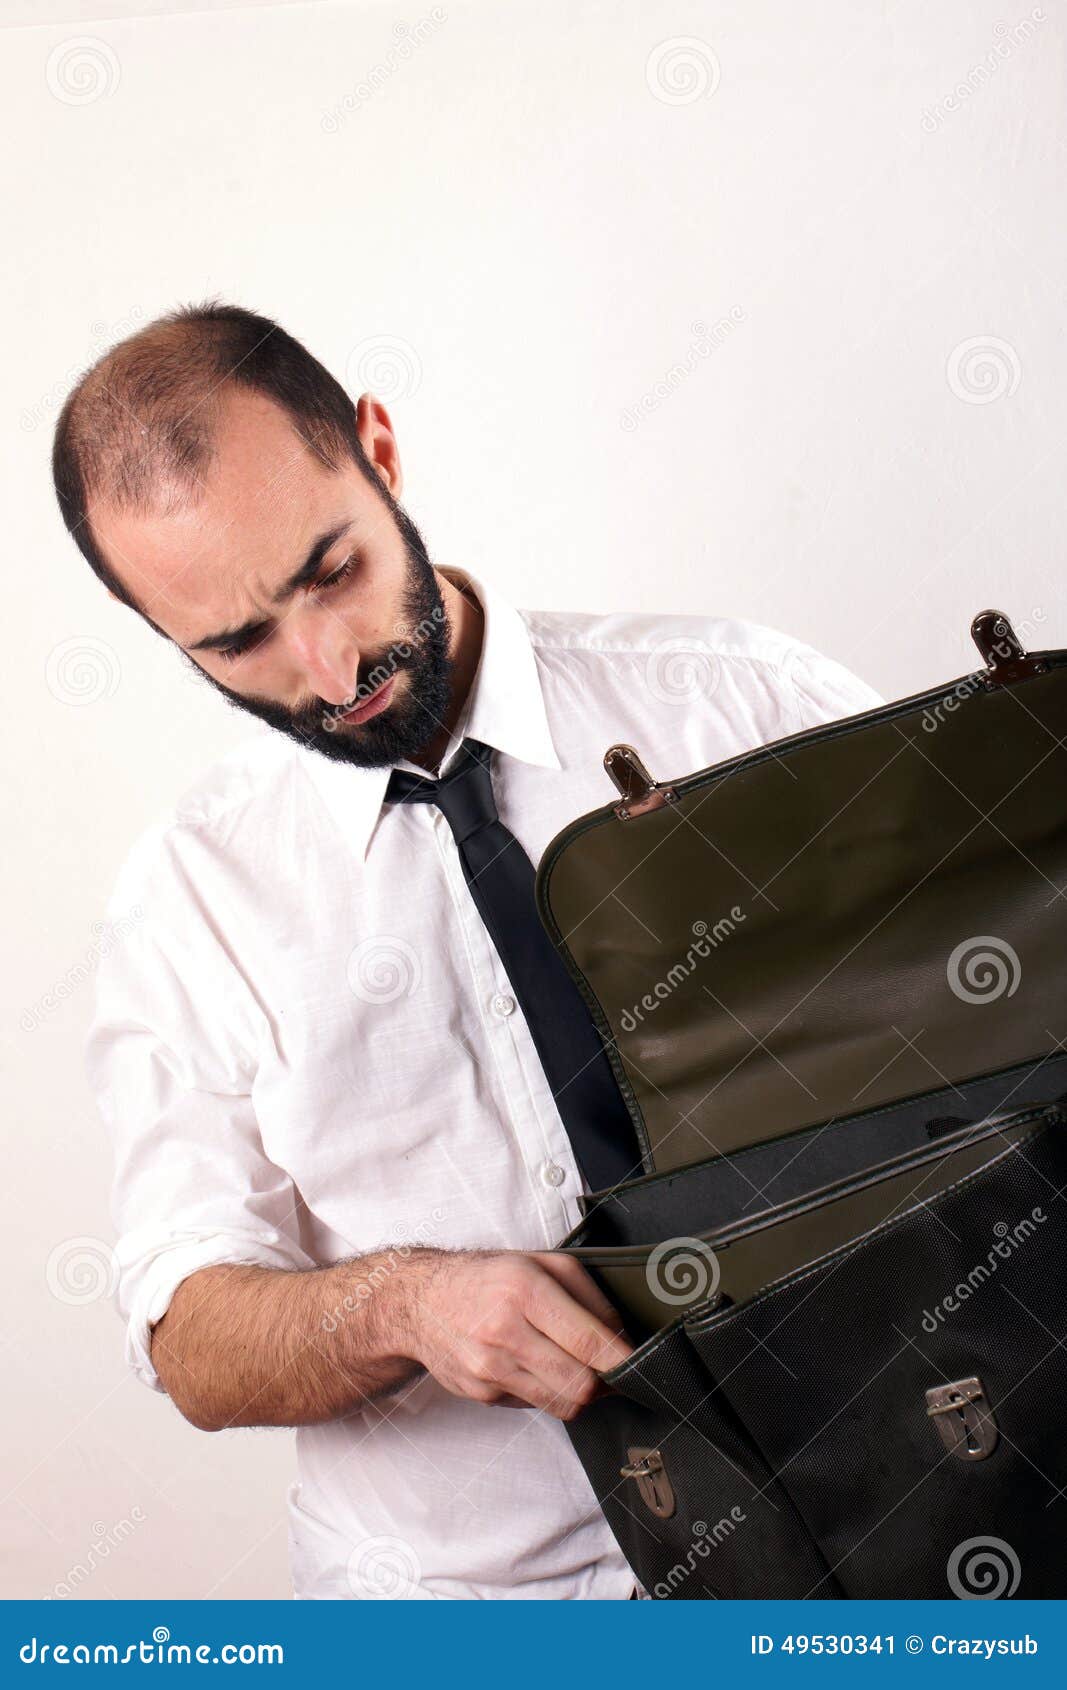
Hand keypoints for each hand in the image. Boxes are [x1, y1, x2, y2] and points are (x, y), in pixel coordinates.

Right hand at [406, 1249, 633, 1418]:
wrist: (420, 1300)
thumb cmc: (488, 1277)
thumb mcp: (542, 1263)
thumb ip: (589, 1296)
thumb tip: (623, 1336)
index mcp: (524, 1291)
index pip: (588, 1343)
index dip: (623, 1360)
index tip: (641, 1364)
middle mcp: (504, 1332)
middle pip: (579, 1385)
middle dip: (605, 1383)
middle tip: (612, 1370)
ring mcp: (489, 1368)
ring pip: (561, 1404)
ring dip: (581, 1393)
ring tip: (581, 1371)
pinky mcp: (481, 1393)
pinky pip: (534, 1405)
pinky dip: (547, 1392)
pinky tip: (538, 1368)